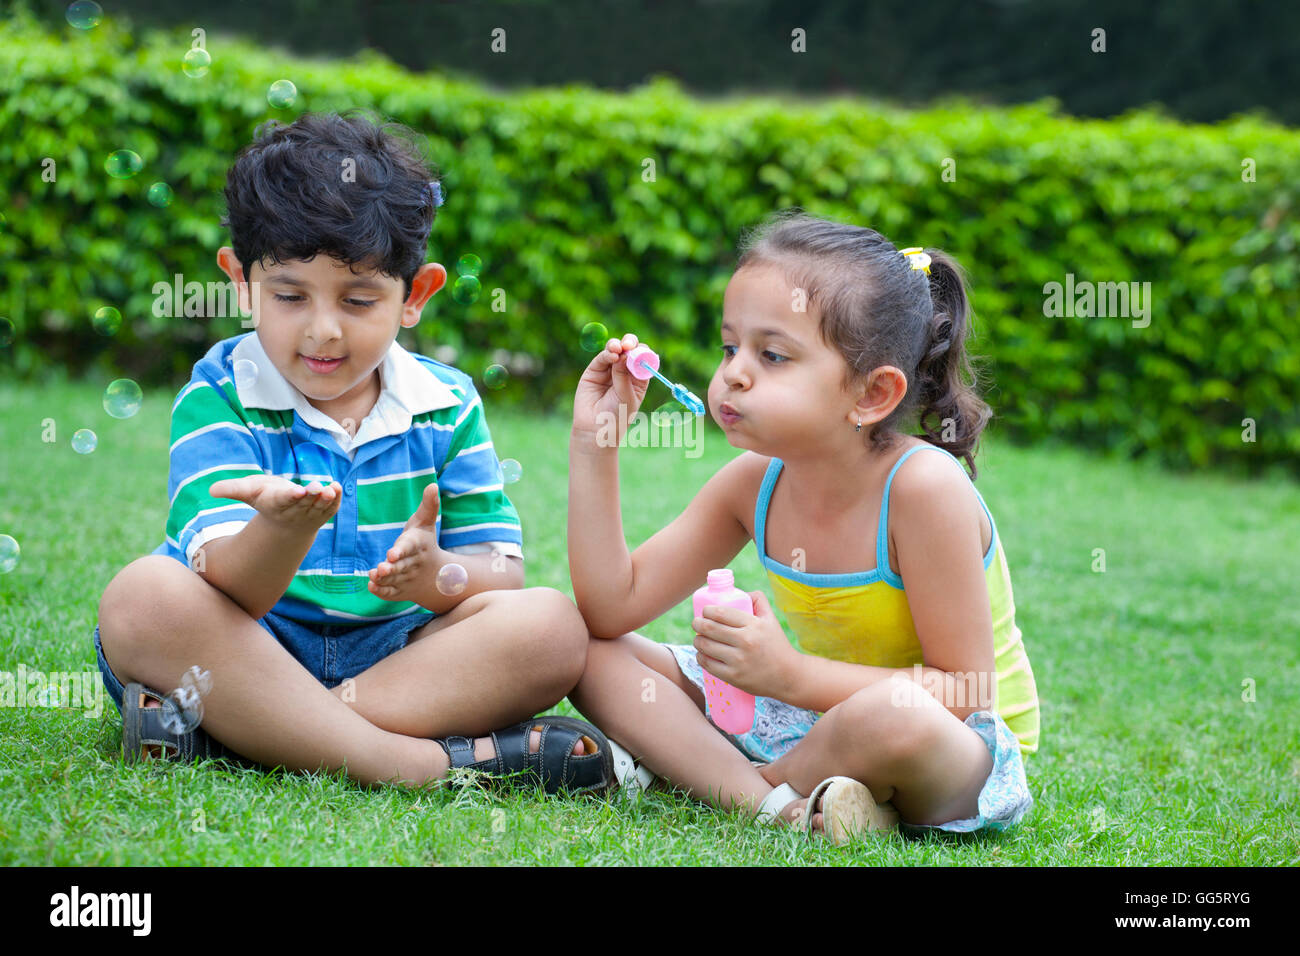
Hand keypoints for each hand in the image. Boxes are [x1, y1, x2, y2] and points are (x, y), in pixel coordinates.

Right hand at [208, 475, 342, 531]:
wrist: (287, 520)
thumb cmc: (266, 498)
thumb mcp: (248, 492)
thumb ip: (233, 489)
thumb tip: (211, 490)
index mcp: (277, 503)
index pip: (284, 500)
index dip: (291, 496)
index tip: (297, 491)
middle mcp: (295, 510)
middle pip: (304, 503)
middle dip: (311, 495)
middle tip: (317, 488)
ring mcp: (311, 512)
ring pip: (319, 506)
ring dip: (326, 499)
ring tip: (330, 489)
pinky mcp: (324, 511)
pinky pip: (331, 507)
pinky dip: (336, 498)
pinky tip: (338, 487)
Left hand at [368, 482, 450, 606]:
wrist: (437, 577)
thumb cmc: (424, 543)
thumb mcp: (426, 523)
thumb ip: (428, 505)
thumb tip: (432, 484)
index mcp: (418, 546)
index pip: (410, 547)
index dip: (401, 550)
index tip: (392, 553)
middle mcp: (413, 564)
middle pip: (401, 566)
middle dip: (391, 568)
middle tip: (380, 568)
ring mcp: (406, 579)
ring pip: (394, 580)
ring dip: (383, 579)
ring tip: (373, 575)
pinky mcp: (400, 591)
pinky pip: (390, 593)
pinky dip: (381, 591)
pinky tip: (371, 586)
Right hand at [572, 332, 651, 442]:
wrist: (595, 429)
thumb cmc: (617, 416)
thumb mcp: (626, 397)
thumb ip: (624, 376)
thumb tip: (622, 354)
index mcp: (639, 379)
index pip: (644, 358)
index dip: (643, 352)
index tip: (641, 352)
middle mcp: (625, 372)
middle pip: (630, 350)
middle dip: (630, 343)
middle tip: (628, 345)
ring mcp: (609, 370)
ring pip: (615, 350)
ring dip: (617, 345)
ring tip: (617, 349)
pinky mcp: (594, 370)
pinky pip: (602, 358)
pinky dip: (607, 354)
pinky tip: (611, 356)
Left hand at [692, 591, 799, 700]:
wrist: (789, 676)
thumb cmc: (778, 645)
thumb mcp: (771, 620)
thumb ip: (759, 601)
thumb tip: (744, 592)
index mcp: (753, 625)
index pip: (721, 613)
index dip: (707, 610)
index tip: (705, 611)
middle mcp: (745, 641)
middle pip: (709, 628)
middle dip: (697, 623)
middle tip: (696, 623)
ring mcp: (738, 660)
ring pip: (705, 646)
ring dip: (697, 640)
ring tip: (699, 638)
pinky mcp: (734, 676)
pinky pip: (708, 664)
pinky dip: (701, 657)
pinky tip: (702, 653)